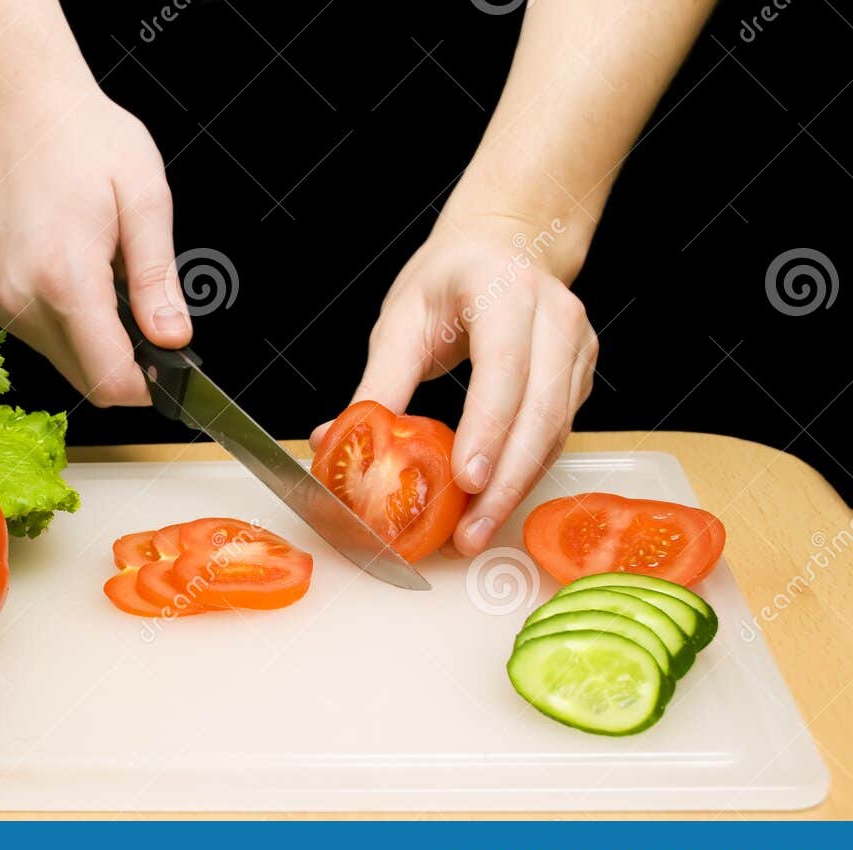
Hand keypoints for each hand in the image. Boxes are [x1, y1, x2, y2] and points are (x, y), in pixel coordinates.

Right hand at [0, 84, 189, 405]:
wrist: (18, 105)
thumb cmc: (84, 138)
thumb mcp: (145, 199)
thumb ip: (158, 279)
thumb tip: (173, 339)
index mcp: (64, 278)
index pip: (109, 378)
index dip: (147, 388)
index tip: (168, 369)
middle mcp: (21, 298)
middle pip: (85, 378)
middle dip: (123, 362)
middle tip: (146, 311)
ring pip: (60, 359)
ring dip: (92, 339)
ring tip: (104, 276)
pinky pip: (36, 333)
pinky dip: (63, 320)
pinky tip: (72, 271)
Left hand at [314, 214, 598, 554]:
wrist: (501, 250)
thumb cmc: (447, 282)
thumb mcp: (401, 323)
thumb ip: (377, 384)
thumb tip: (335, 439)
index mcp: (502, 290)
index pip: (503, 365)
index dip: (487, 427)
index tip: (466, 480)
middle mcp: (553, 315)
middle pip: (540, 409)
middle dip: (505, 479)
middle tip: (470, 531)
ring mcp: (577, 343)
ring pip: (556, 429)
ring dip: (517, 486)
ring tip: (476, 531)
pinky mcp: (582, 371)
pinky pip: (559, 432)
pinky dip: (526, 472)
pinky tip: (494, 502)